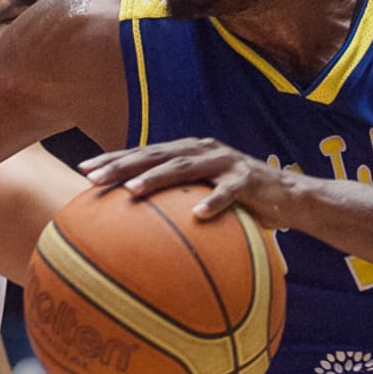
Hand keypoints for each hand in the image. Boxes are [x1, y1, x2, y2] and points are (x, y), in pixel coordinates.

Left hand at [80, 136, 301, 224]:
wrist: (289, 197)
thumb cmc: (238, 201)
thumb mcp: (202, 195)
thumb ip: (175, 200)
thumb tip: (135, 223)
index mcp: (188, 152)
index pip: (143, 152)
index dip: (113, 158)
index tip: (83, 169)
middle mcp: (202, 150)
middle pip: (155, 155)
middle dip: (122, 165)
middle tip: (93, 178)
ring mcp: (225, 162)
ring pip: (184, 168)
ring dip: (157, 179)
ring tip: (132, 192)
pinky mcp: (248, 179)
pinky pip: (228, 192)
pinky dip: (214, 202)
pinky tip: (199, 215)